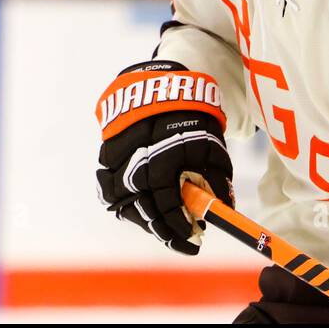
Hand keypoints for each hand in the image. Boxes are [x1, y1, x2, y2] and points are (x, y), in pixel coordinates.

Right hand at [94, 60, 233, 254]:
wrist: (162, 85)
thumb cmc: (193, 117)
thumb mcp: (213, 147)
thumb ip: (218, 180)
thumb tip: (223, 209)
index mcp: (162, 165)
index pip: (167, 210)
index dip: (179, 230)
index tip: (194, 242)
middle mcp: (135, 167)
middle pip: (145, 213)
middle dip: (164, 230)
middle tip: (181, 238)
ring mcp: (116, 162)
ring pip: (125, 204)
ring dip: (144, 217)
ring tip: (162, 222)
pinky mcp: (105, 155)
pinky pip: (110, 188)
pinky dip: (125, 199)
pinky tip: (142, 202)